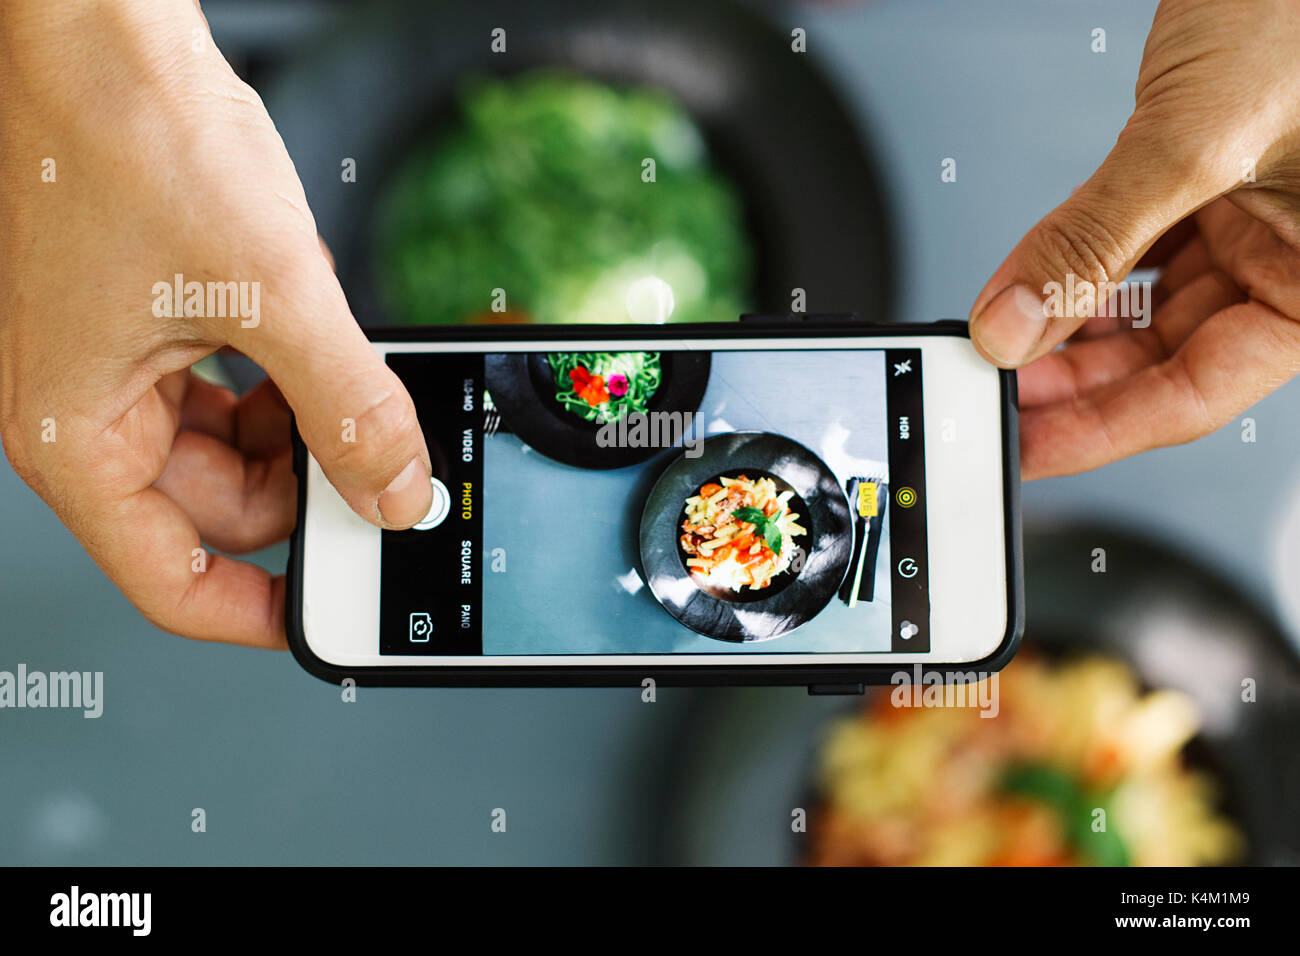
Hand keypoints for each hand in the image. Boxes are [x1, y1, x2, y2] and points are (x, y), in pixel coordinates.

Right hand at [0, 1, 432, 646]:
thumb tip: (397, 492)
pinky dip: (288, 382)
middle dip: (303, 495)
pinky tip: (317, 342)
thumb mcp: (273, 294)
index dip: (260, 610)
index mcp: (74, 434)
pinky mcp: (154, 326)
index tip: (334, 611)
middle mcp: (87, 411)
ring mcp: (119, 368)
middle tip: (376, 467)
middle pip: (217, 513)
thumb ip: (349, 407)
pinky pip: (237, 391)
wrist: (100, 29)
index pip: (171, 579)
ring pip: (235, 453)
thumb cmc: (133, 138)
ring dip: (302, 434)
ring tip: (343, 379)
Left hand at [969, 0, 1299, 479]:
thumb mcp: (1194, 141)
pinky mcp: (1204, 189)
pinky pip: (1127, 252)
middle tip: (993, 398)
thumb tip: (1015, 324)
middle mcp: (1285, 263)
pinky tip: (1027, 290)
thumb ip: (1096, 240)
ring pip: (1138, 312)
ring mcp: (1245, 226)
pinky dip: (1074, 270)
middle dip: (1069, 383)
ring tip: (997, 349)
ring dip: (1062, 330)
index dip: (1101, 431)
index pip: (1197, 394)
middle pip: (1160, 362)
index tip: (1026, 449)